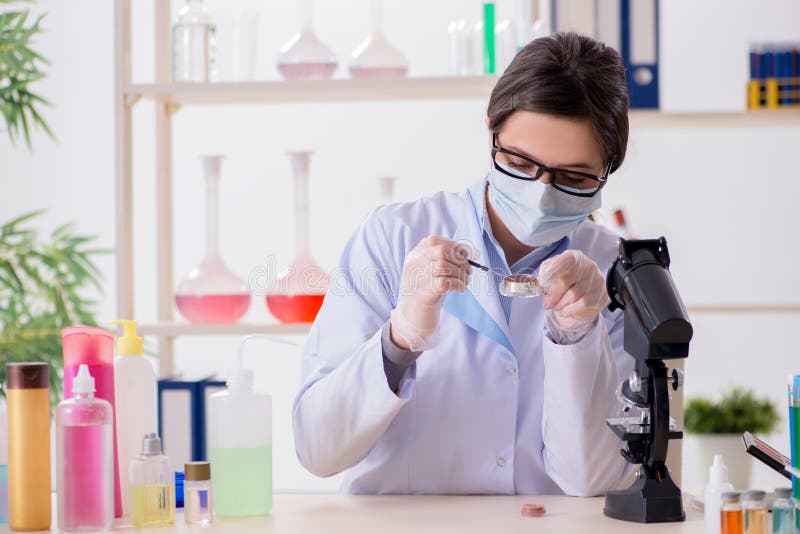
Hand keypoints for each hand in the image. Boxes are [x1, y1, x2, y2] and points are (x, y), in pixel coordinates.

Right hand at [390, 236, 470, 350]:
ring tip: (465, 281)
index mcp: (414, 256)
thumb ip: (443, 259)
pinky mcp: (424, 294)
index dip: (453, 246)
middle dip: (460, 259)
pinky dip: (458, 284)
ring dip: (461, 273)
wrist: (414, 317)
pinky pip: (444, 282)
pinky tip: (461, 288)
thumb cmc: (427, 291)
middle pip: (441, 251)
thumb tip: (467, 251)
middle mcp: (413, 265)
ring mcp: (417, 279)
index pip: (434, 241)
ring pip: (444, 266)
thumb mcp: (431, 271)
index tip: (464, 256)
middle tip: (468, 270)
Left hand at [538, 250, 608, 334]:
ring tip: (556, 307)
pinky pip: (582, 305)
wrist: (584, 295)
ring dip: (560, 304)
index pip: (566, 260)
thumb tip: (538, 283)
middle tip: (547, 303)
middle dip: (552, 296)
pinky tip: (564, 311)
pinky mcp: (601, 295)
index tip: (543, 282)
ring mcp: (596, 280)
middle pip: (564, 281)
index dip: (553, 270)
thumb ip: (545, 275)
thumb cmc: (565, 282)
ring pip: (573, 295)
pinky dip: (570, 310)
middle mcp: (587, 266)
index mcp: (574, 257)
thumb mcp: (553, 273)